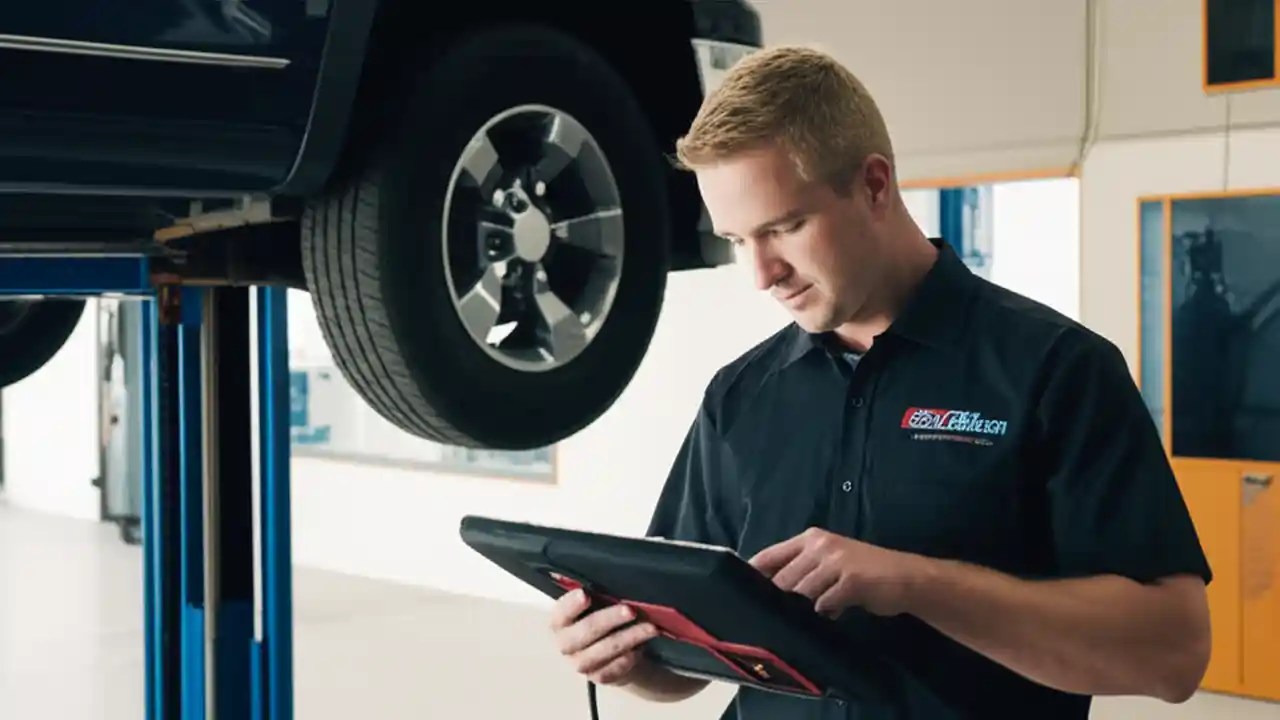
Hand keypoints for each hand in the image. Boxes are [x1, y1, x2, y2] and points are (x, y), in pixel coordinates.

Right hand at [550, 588, 660, 685]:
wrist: (610, 653)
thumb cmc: (601, 620)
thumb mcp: (597, 605)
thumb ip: (598, 595)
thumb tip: (617, 580)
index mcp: (560, 621)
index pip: (561, 612)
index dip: (571, 605)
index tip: (585, 595)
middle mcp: (565, 644)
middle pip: (586, 631)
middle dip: (610, 619)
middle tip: (630, 610)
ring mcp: (580, 663)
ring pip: (604, 650)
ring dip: (629, 637)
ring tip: (650, 628)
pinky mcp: (597, 677)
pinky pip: (614, 668)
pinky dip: (628, 658)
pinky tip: (640, 648)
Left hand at [749, 527, 925, 617]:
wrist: (906, 576)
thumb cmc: (865, 571)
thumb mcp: (831, 562)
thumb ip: (804, 572)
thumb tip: (772, 593)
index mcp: (810, 538)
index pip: (768, 556)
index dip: (752, 576)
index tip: (740, 596)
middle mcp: (819, 545)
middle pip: (781, 578)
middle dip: (777, 600)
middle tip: (774, 617)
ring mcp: (835, 561)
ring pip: (800, 592)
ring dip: (802, 609)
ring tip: (812, 613)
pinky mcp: (850, 580)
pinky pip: (824, 604)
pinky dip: (825, 613)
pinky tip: (834, 613)